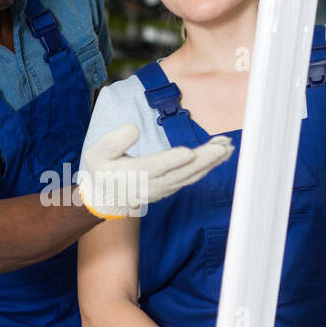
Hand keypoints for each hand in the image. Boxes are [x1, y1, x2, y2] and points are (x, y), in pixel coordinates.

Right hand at [78, 124, 233, 219]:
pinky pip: (193, 178)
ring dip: (211, 162)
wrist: (107, 198)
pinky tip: (220, 154)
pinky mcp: (172, 187)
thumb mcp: (97, 153)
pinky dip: (208, 167)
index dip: (172, 160)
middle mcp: (152, 184)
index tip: (189, 152)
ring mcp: (164, 188)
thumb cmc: (102, 170)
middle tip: (222, 146)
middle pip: (182, 172)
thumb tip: (134, 128)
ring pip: (191, 176)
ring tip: (228, 147)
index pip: (155, 167)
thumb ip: (113, 140)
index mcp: (133, 174)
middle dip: (204, 159)